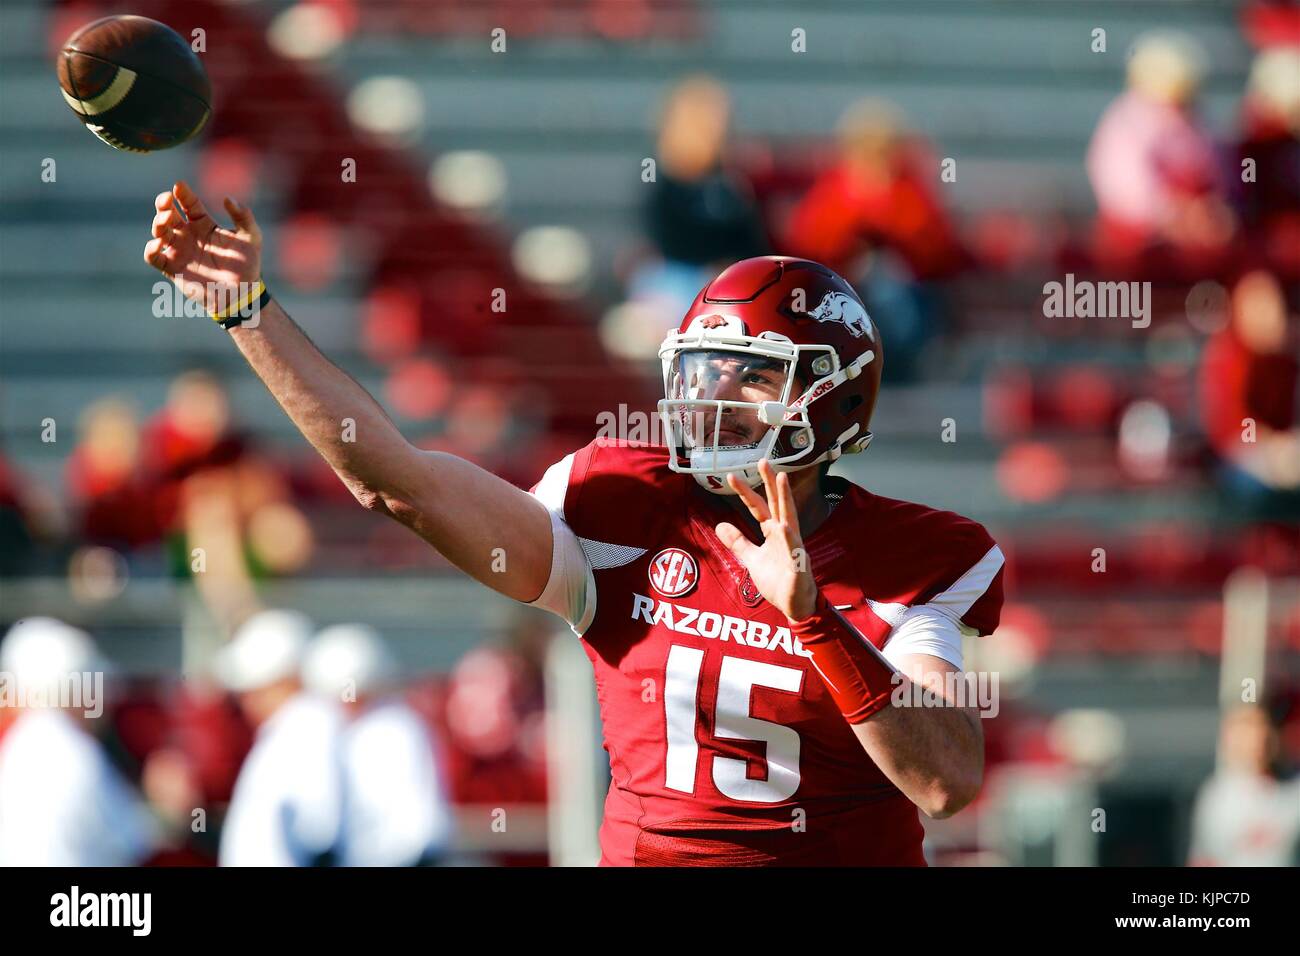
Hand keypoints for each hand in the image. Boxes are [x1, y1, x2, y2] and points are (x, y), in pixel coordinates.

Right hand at [143, 181, 261, 315]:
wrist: (241, 294)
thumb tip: (228, 198)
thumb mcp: (251, 237)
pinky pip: (153, 257)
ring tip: (166, 220)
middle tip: (166, 199)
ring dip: (158, 223)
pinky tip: (158, 244)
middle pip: (168, 213)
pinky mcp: (172, 268)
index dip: (182, 193)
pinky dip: (151, 249)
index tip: (179, 186)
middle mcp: (188, 235)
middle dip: (163, 204)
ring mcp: (178, 251)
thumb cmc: (247, 265)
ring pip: (159, 231)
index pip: (188, 203)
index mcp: (203, 224)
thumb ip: (243, 216)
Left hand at [715, 459, 818, 620]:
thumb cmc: (779, 580)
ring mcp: (794, 549)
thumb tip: (720, 525)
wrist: (795, 605)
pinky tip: (784, 527)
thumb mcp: (752, 559)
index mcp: (774, 533)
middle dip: (771, 482)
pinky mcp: (798, 566)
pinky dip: (790, 539)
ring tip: (782, 478)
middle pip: (777, 504)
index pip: (758, 508)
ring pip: (789, 518)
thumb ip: (739, 542)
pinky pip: (794, 551)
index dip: (745, 492)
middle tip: (763, 460)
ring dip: (786, 498)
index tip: (731, 476)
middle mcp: (785, 535)